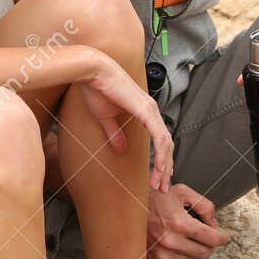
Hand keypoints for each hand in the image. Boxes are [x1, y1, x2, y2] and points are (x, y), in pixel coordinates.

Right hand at [76, 52, 173, 190]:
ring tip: (160, 183)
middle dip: (165, 167)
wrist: (92, 72)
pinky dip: (161, 155)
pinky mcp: (146, 111)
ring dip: (165, 165)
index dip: (161, 159)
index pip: (159, 139)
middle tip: (161, 186)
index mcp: (144, 111)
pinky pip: (159, 137)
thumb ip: (115, 133)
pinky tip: (160, 168)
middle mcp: (151, 111)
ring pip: (166, 143)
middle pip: (166, 144)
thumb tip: (121, 149)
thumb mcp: (105, 118)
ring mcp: (151, 110)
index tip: (158, 176)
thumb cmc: (96, 90)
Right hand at [147, 184, 230, 258]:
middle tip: (206, 236)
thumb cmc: (154, 198)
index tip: (224, 237)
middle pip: (205, 253)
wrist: (125, 208)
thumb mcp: (182, 192)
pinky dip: (180, 256)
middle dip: (210, 245)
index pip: (212, 239)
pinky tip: (174, 244)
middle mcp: (169, 241)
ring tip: (187, 238)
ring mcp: (160, 254)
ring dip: (195, 251)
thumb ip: (205, 206)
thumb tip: (214, 224)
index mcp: (178, 222)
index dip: (222, 238)